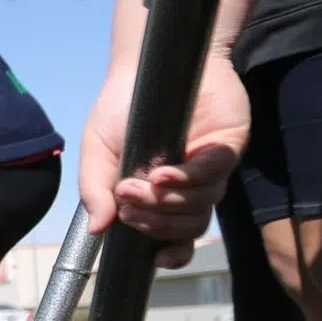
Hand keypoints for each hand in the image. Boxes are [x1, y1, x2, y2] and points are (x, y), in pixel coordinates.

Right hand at [78, 60, 247, 267]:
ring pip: (200, 206)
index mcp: (162, 196)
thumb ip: (95, 190)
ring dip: (166, 203)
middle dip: (154, 221)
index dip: (172, 253)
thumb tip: (98, 229)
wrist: (147, 62)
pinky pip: (211, 174)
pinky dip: (185, 180)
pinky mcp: (227, 145)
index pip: (176, 237)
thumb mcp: (96, 151)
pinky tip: (162, 174)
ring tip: (137, 184)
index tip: (154, 258)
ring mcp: (210, 167)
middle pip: (186, 227)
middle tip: (125, 199)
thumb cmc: (121, 108)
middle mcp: (190, 187)